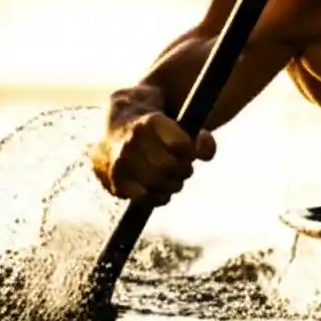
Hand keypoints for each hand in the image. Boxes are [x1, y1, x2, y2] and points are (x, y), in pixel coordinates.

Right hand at [91, 112, 216, 206]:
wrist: (117, 128)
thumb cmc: (157, 128)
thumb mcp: (179, 122)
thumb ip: (201, 137)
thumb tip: (205, 154)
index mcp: (150, 122)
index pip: (180, 145)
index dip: (190, 151)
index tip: (188, 150)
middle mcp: (132, 141)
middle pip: (169, 167)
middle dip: (183, 170)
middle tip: (183, 167)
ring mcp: (121, 162)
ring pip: (157, 184)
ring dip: (173, 184)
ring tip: (172, 177)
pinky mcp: (115, 182)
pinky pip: (144, 198)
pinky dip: (158, 197)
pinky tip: (160, 189)